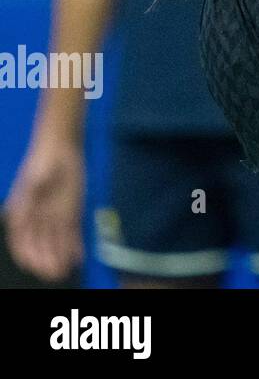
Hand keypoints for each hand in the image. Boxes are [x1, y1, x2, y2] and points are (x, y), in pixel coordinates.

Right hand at [5, 132, 85, 282]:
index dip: (27, 255)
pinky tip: (78, 258)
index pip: (21, 242)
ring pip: (56, 243)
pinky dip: (74, 246)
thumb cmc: (42, 164)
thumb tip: (17, 222)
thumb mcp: (33, 182)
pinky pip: (72, 233)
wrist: (61, 149)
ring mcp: (54, 217)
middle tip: (54, 274)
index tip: (33, 266)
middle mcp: (37, 220)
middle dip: (46, 261)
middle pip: (40, 246)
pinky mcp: (70, 212)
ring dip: (60, 258)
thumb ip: (26, 202)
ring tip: (66, 271)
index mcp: (21, 215)